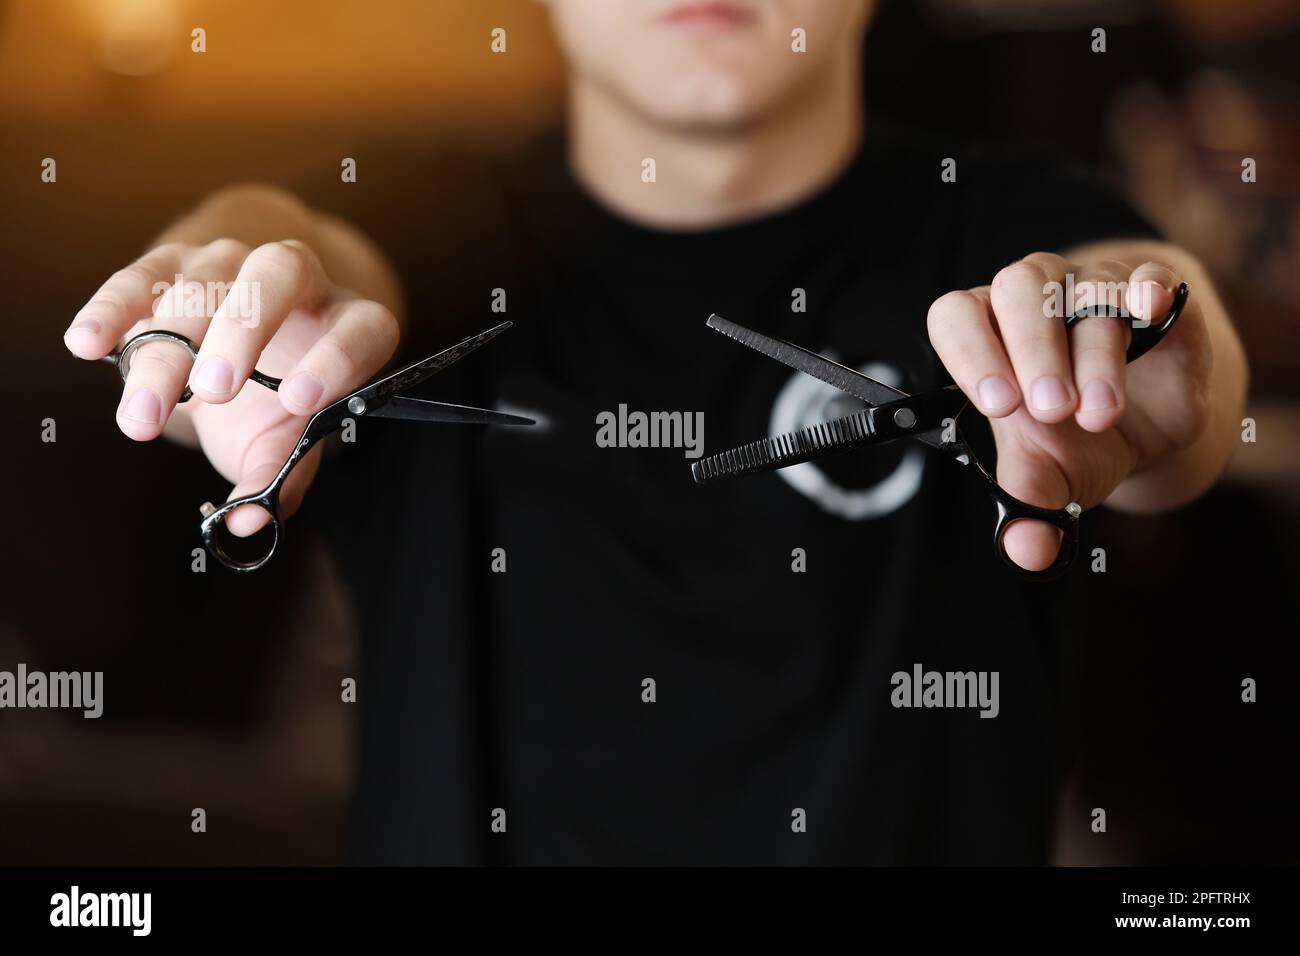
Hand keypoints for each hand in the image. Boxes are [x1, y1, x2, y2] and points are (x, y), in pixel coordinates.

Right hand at [63, 239, 399, 535]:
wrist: (242, 347)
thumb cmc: (274, 397)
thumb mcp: (284, 435)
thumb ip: (277, 474)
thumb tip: (249, 524)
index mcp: (347, 320)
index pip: (359, 328)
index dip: (336, 359)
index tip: (300, 400)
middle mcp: (297, 279)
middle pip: (278, 274)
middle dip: (243, 331)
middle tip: (214, 389)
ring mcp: (233, 262)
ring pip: (202, 282)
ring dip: (166, 348)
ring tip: (142, 411)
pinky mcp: (173, 261)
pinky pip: (142, 275)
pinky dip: (112, 310)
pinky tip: (87, 345)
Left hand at [927, 252, 1211, 570]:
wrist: (1149, 422)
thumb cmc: (1078, 438)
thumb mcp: (1053, 475)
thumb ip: (1030, 506)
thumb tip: (1026, 552)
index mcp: (990, 335)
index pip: (957, 316)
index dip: (970, 352)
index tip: (996, 403)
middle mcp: (1035, 300)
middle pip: (1018, 291)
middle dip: (1032, 352)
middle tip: (1050, 411)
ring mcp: (1093, 288)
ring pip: (1083, 293)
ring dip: (1090, 354)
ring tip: (1098, 414)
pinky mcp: (1155, 292)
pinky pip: (1149, 273)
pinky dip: (1146, 286)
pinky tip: (1144, 310)